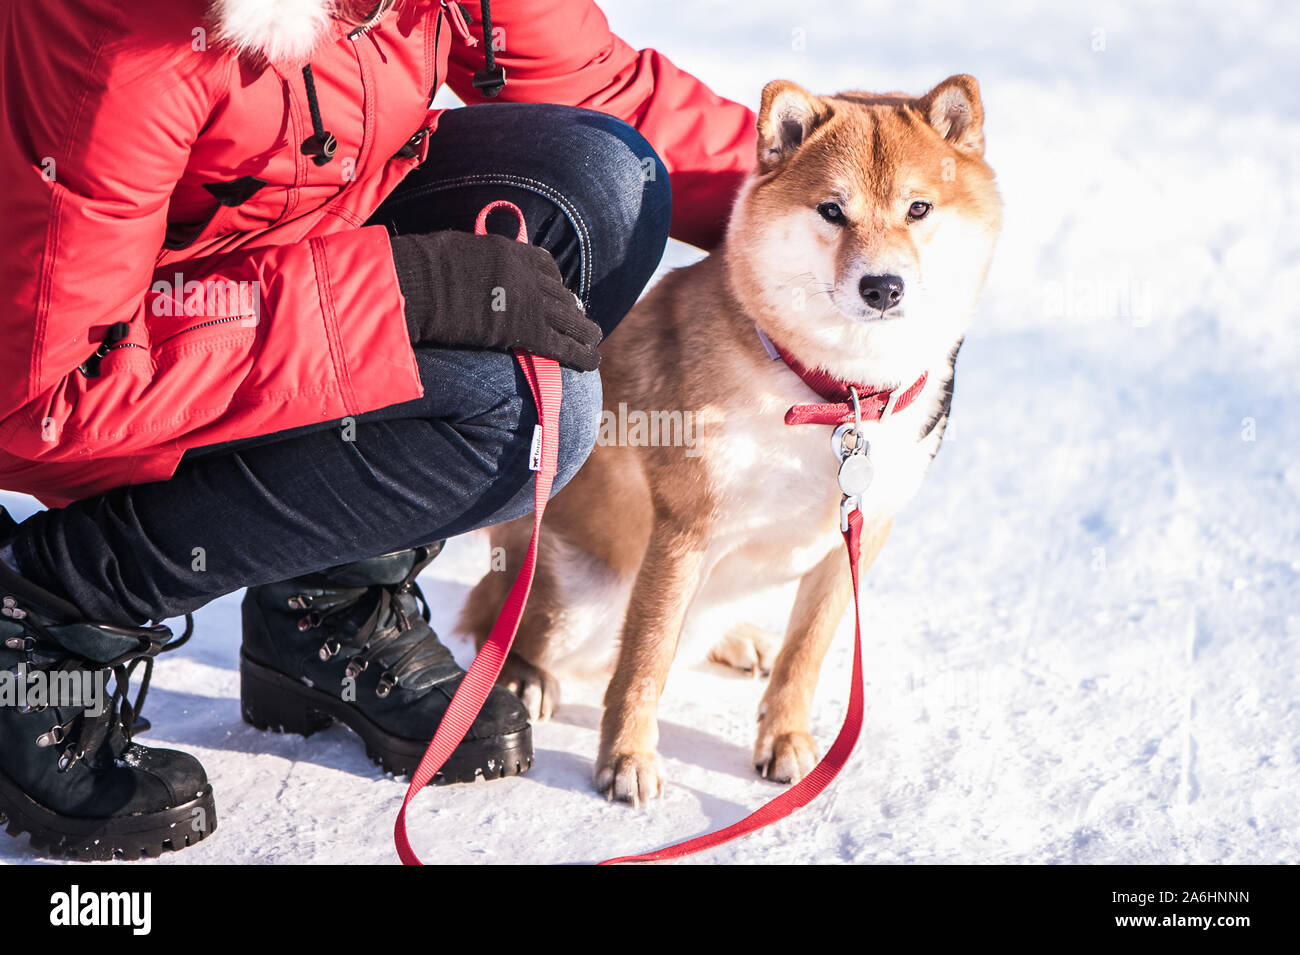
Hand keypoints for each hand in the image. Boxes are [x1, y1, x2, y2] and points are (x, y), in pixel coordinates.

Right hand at [390, 231, 600, 370]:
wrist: (422, 285)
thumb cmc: (425, 268)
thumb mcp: (460, 250)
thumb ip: (480, 260)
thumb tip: (474, 265)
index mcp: (511, 251)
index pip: (546, 265)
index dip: (555, 284)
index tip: (559, 295)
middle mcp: (528, 274)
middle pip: (560, 294)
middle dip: (572, 310)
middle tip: (580, 322)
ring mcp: (531, 301)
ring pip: (570, 319)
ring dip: (584, 332)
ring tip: (593, 342)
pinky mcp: (527, 330)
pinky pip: (563, 344)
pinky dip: (580, 354)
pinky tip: (591, 363)